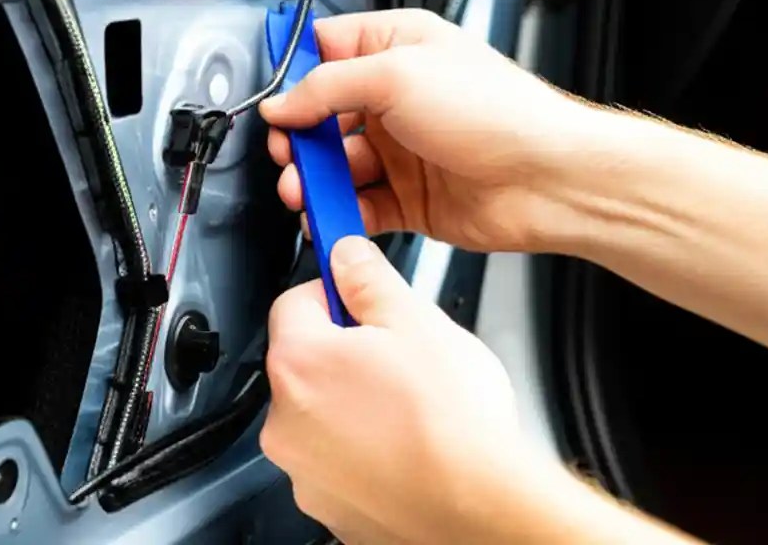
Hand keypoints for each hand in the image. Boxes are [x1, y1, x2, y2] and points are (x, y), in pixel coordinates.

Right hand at [261, 8, 590, 252]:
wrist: (548, 180)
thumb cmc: (499, 112)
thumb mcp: (398, 75)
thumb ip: (328, 86)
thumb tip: (283, 102)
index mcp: (397, 47)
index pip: (325, 51)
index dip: (294, 74)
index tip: (273, 100)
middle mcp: (396, 97)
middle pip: (320, 116)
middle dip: (297, 138)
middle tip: (288, 153)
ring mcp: (402, 150)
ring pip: (334, 167)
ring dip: (312, 180)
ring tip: (303, 191)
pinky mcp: (408, 198)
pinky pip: (357, 207)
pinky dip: (338, 214)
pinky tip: (329, 216)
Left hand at [262, 237, 700, 544]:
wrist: (482, 510)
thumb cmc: (454, 426)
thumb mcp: (418, 322)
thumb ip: (370, 280)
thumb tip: (347, 256)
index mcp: (298, 362)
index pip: (294, 301)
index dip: (334, 293)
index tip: (361, 297)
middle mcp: (285, 420)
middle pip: (307, 361)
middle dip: (347, 352)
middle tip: (400, 357)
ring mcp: (303, 469)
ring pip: (321, 415)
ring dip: (353, 404)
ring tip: (410, 409)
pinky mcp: (326, 505)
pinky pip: (336, 461)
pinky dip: (363, 451)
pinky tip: (406, 446)